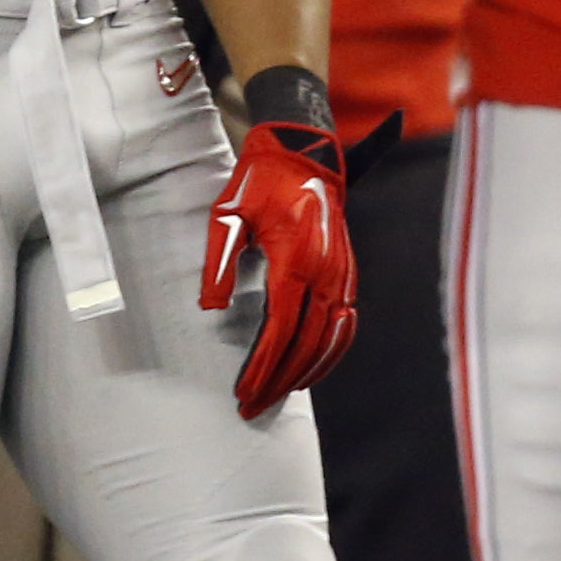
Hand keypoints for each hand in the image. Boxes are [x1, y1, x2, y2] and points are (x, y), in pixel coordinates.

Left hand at [202, 70, 357, 418]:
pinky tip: (311, 372)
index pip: (280, 326)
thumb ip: (219, 261)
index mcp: (295, 257)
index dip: (262, 364)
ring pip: (331, 339)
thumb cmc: (260, 182)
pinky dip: (331, 354)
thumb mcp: (227, 214)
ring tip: (278, 397)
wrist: (304, 153)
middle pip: (305, 342)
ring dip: (305, 374)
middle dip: (279, 380)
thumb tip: (211, 307)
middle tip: (252, 407)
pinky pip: (346, 324)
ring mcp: (342, 274)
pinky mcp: (349, 273)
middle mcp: (326, 271)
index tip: (244, 390)